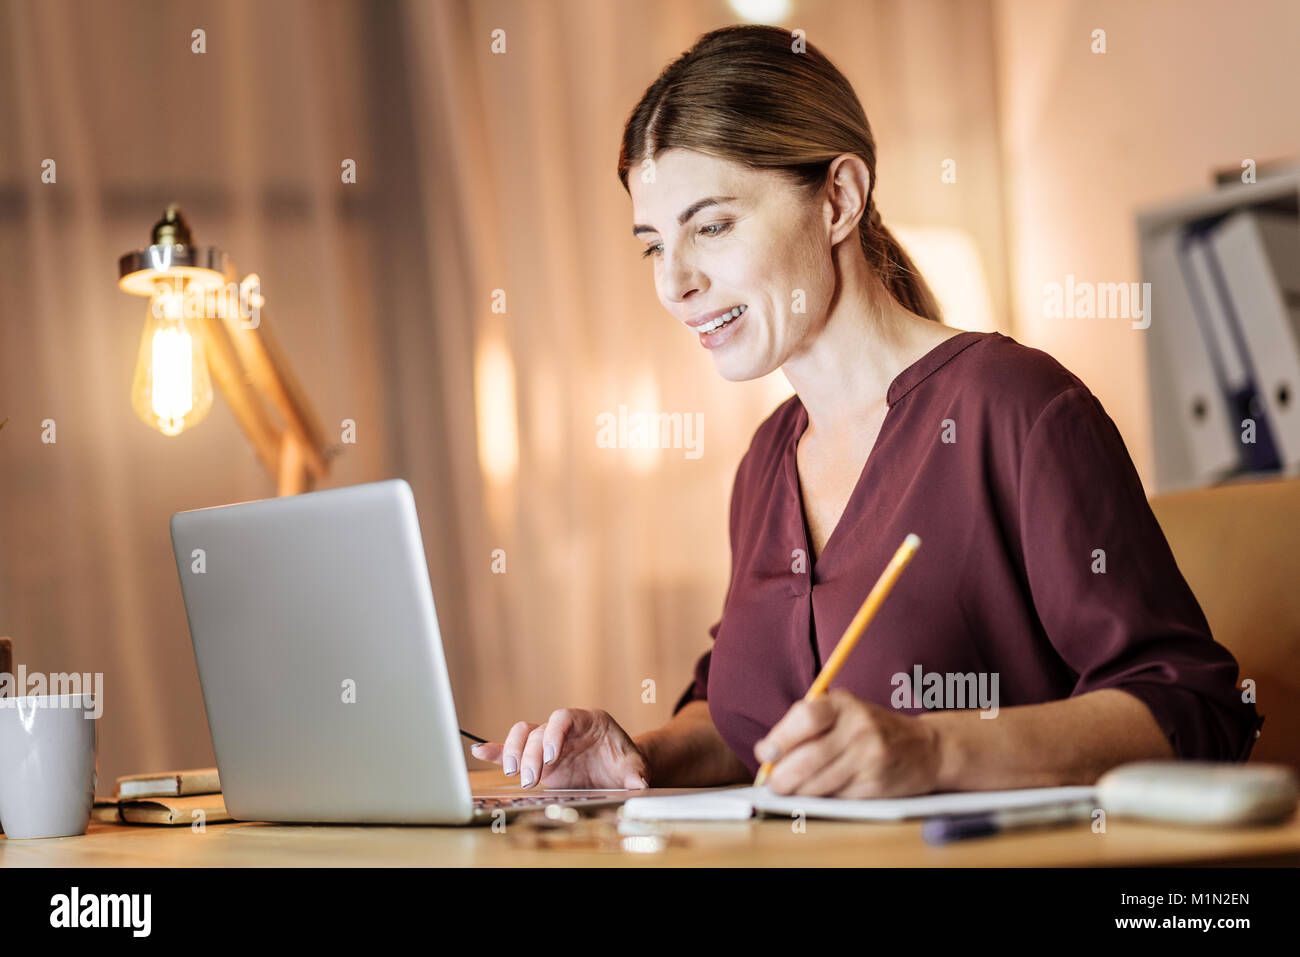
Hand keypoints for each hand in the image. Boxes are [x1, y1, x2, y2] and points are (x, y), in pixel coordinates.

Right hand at [470, 708, 650, 790]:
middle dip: (530, 754)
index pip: (564, 717)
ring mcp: (548, 742)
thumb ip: (635, 774)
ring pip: (522, 735)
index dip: (554, 733)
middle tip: (529, 778)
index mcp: (588, 721)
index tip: (550, 756)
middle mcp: (564, 729)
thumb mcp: (634, 767)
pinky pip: (512, 748)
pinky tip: (479, 752)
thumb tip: (638, 784)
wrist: (619, 771)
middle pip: (538, 731)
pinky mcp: (537, 758)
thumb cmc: (626, 763)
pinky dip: (495, 750)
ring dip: (512, 752)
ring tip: (512, 774)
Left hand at [753, 689, 940, 797]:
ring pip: (818, 782)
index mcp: (843, 703)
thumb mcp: (842, 713)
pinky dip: (823, 798)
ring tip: (793, 789)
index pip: (804, 718)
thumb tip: (768, 754)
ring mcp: (870, 757)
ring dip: (798, 791)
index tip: (766, 754)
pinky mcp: (876, 784)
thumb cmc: (870, 729)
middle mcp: (859, 727)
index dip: (779, 739)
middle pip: (807, 758)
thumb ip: (806, 725)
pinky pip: (837, 796)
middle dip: (782, 776)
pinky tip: (823, 791)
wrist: (925, 748)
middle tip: (774, 783)